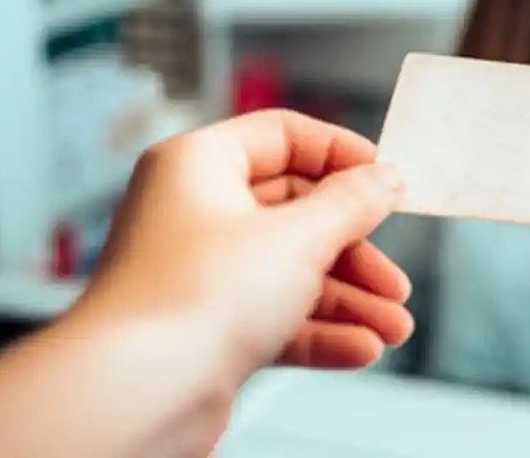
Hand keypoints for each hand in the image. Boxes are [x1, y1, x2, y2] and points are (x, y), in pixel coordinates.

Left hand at [74, 110, 413, 382]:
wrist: (135, 394)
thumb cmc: (196, 298)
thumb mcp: (299, 236)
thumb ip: (352, 203)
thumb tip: (385, 179)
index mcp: (199, 166)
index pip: (282, 135)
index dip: (340, 154)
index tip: (385, 179)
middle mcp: (193, 213)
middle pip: (296, 211)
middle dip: (355, 249)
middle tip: (393, 276)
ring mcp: (197, 273)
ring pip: (290, 271)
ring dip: (348, 299)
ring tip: (392, 326)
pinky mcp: (204, 328)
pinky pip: (273, 318)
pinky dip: (319, 331)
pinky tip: (358, 347)